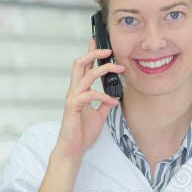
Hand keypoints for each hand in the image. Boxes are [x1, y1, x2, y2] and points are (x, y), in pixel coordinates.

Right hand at [53, 39, 123, 161]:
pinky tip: (113, 101)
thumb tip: (115, 96)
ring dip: (103, 69)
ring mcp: (73, 98)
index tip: (98, 42)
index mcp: (80, 91)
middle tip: (108, 50)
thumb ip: (105, 104)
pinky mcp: (73, 106)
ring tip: (118, 69)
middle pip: (80, 64)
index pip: (84, 68)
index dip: (90, 53)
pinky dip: (103, 96)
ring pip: (85, 74)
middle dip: (93, 53)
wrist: (73, 149)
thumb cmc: (82, 133)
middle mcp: (74, 91)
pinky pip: (90, 95)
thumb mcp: (99, 116)